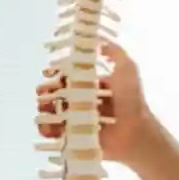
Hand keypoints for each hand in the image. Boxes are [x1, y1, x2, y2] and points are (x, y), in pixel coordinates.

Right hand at [36, 41, 154, 164]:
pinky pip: (58, 133)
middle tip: (42, 92)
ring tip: (43, 107)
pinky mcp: (79, 139)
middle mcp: (88, 103)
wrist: (135, 132)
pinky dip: (47, 129)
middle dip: (49, 92)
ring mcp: (82, 122)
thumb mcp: (127, 68)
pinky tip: (45, 125)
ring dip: (46, 109)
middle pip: (62, 95)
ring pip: (57, 113)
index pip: (73, 78)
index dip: (59, 75)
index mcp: (96, 87)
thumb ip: (115, 52)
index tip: (49, 73)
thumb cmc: (130, 99)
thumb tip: (99, 41)